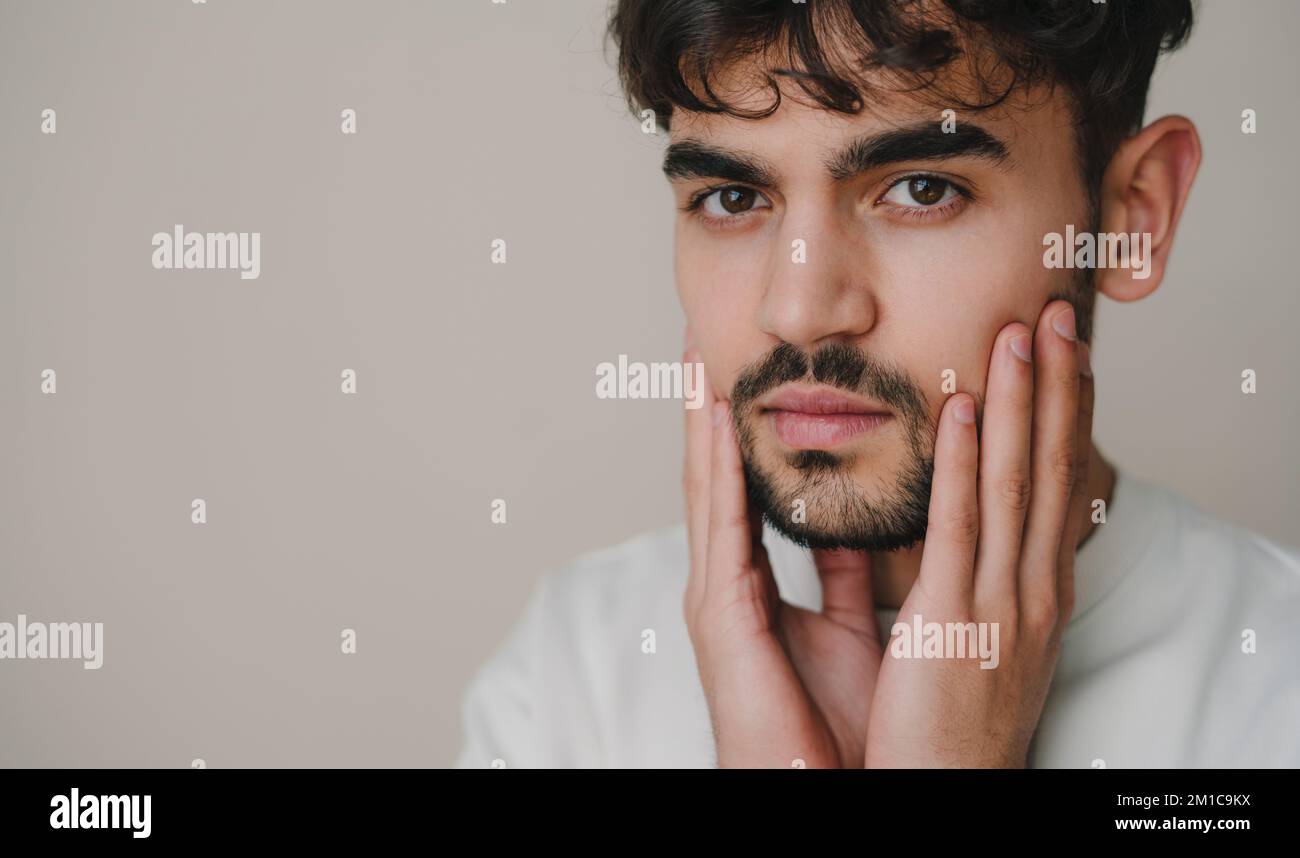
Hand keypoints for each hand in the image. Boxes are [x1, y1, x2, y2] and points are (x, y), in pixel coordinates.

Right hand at [682, 337, 882, 767]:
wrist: (820, 794)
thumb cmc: (832, 729)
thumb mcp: (848, 627)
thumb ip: (844, 573)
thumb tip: (863, 520)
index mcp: (753, 586)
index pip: (743, 489)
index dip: (736, 430)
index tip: (737, 370)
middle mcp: (725, 583)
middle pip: (712, 478)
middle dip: (703, 409)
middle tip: (698, 340)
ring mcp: (714, 598)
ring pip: (705, 490)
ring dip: (697, 422)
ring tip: (694, 358)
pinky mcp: (719, 617)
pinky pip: (722, 528)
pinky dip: (716, 469)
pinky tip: (713, 420)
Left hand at [864, 299, 1094, 766]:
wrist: (942, 796)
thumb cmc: (952, 727)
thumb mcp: (977, 642)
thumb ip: (970, 581)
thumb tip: (957, 533)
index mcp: (1035, 594)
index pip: (1059, 486)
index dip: (1065, 415)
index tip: (1065, 356)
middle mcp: (1031, 591)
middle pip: (1052, 470)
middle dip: (1057, 388)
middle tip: (1058, 314)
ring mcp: (999, 605)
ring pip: (1016, 484)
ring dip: (1022, 402)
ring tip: (1022, 331)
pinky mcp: (952, 623)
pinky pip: (961, 530)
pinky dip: (967, 464)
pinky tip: (967, 408)